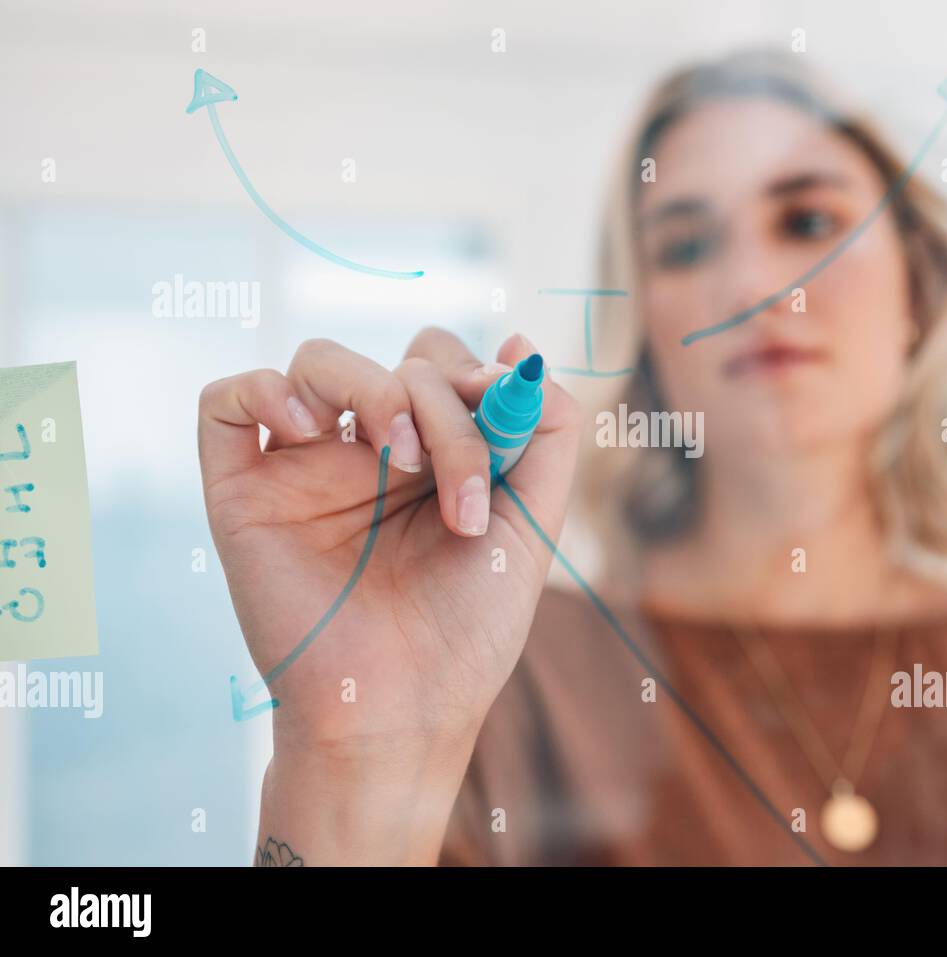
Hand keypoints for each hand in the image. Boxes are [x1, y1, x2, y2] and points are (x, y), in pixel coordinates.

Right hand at [198, 328, 579, 763]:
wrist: (401, 708)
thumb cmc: (467, 628)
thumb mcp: (534, 523)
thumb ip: (546, 432)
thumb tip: (523, 345)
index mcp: (434, 456)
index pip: (446, 365)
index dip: (474, 373)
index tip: (501, 418)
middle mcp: (367, 454)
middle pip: (400, 364)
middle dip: (443, 407)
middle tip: (459, 491)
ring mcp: (304, 468)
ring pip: (319, 360)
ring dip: (374, 391)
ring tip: (397, 461)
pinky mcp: (243, 491)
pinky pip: (226, 399)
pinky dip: (265, 390)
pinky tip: (314, 435)